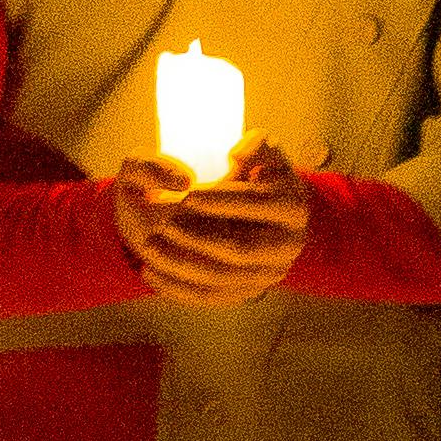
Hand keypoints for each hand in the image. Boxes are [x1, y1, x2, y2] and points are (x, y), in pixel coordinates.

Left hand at [112, 139, 310, 304]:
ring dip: (181, 265)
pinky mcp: (248, 291)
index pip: (256, 205)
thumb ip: (255, 143)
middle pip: (241, 249)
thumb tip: (236, 157)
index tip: (188, 193)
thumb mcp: (257, 149)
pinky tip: (149, 274)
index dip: (221, 200)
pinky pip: (212, 297)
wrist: (250, 210)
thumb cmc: (248, 172)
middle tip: (165, 224)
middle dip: (199, 238)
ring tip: (148, 247)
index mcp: (292, 206)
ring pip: (222, 278)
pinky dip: (178, 288)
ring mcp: (269, 273)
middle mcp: (288, 245)